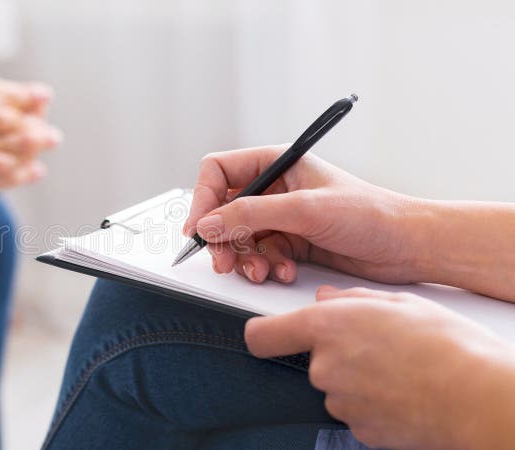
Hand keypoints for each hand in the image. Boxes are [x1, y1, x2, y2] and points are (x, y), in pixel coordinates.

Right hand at [0, 86, 52, 206]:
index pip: (2, 103)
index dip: (27, 99)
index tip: (46, 95)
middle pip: (12, 139)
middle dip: (37, 137)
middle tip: (54, 137)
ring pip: (5, 169)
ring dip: (27, 167)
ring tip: (41, 166)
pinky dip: (6, 185)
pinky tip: (17, 181)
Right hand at [184, 145, 423, 283]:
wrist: (407, 246)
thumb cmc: (369, 214)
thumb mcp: (305, 210)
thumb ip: (251, 214)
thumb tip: (207, 224)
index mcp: (276, 163)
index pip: (218, 172)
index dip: (202, 199)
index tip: (199, 228)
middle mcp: (273, 188)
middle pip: (222, 210)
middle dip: (222, 238)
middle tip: (224, 263)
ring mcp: (280, 217)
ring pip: (238, 238)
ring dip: (245, 259)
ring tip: (263, 272)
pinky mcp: (290, 243)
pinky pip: (259, 256)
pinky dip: (266, 267)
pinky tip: (286, 272)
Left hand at [245, 286, 514, 449]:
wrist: (478, 396)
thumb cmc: (446, 345)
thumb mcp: (399, 302)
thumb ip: (352, 299)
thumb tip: (328, 299)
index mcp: (327, 328)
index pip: (262, 335)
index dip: (262, 334)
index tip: (267, 334)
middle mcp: (324, 367)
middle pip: (312, 361)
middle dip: (338, 355)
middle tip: (380, 347)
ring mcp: (340, 402)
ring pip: (337, 387)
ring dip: (358, 380)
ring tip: (400, 370)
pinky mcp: (358, 430)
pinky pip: (356, 412)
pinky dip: (373, 404)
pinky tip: (404, 393)